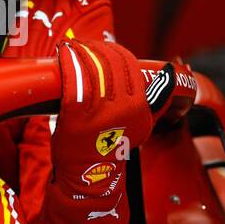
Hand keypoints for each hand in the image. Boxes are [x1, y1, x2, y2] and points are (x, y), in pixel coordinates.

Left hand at [52, 40, 164, 180]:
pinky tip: (65, 55)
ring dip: (82, 52)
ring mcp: (100, 114)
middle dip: (96, 48)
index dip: (115, 51)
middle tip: (84, 45)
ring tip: (73, 47)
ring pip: (93, 69)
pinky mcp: (77, 118)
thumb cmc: (108, 147)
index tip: (102, 47)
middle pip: (111, 64)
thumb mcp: (136, 123)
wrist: (90, 178)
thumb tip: (159, 73)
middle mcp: (123, 109)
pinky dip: (69, 64)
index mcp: (139, 108)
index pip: (130, 66)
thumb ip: (146, 101)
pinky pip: (75, 82)